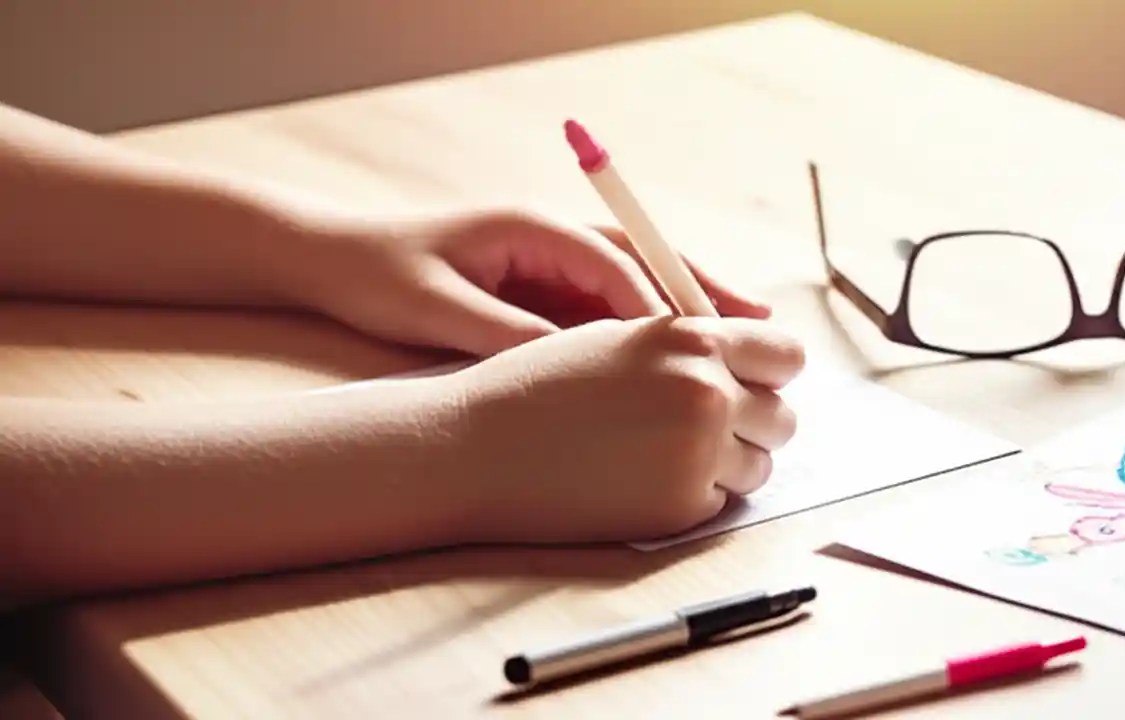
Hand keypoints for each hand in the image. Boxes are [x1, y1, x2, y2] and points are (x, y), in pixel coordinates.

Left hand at [293, 208, 770, 355]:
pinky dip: (646, 330)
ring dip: (686, 309)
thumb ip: (504, 335)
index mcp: (529, 228)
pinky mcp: (543, 288)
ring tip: (745, 338)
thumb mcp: (435, 310)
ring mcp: (550, 262)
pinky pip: (608, 307)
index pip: (612, 262)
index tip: (696, 344)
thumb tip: (572, 368)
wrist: (333, 259)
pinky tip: (677, 362)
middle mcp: (550, 238)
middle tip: (762, 323)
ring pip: (635, 282)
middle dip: (702, 291)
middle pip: (645, 258)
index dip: (658, 303)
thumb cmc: (378, 274)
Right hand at [433, 315, 804, 542]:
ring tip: (661, 456)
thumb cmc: (537, 386)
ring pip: (759, 467)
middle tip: (698, 428)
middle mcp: (708, 394)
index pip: (787, 356)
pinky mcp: (680, 509)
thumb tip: (749, 360)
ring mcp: (698, 455)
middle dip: (751, 424)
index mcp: (695, 341)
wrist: (477, 447)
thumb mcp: (619, 337)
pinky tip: (638, 482)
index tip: (749, 385)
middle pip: (783, 417)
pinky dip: (692, 498)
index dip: (769, 373)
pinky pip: (719, 504)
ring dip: (726, 465)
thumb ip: (688, 345)